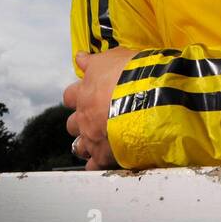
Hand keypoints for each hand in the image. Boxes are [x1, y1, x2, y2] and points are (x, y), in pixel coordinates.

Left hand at [62, 47, 138, 169]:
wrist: (150, 98)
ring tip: (100, 143)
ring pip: (78, 146)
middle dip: (81, 123)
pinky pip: (94, 165)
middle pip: (72, 123)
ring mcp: (92, 136)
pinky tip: (106, 161)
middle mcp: (84, 114)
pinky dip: (98, 164)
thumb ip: (96, 60)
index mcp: (86, 91)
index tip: (86, 95)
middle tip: (96, 120)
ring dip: (87, 144)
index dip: (77, 96)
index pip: (70, 95)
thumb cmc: (135, 75)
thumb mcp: (115, 57)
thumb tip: (81, 57)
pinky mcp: (103, 154)